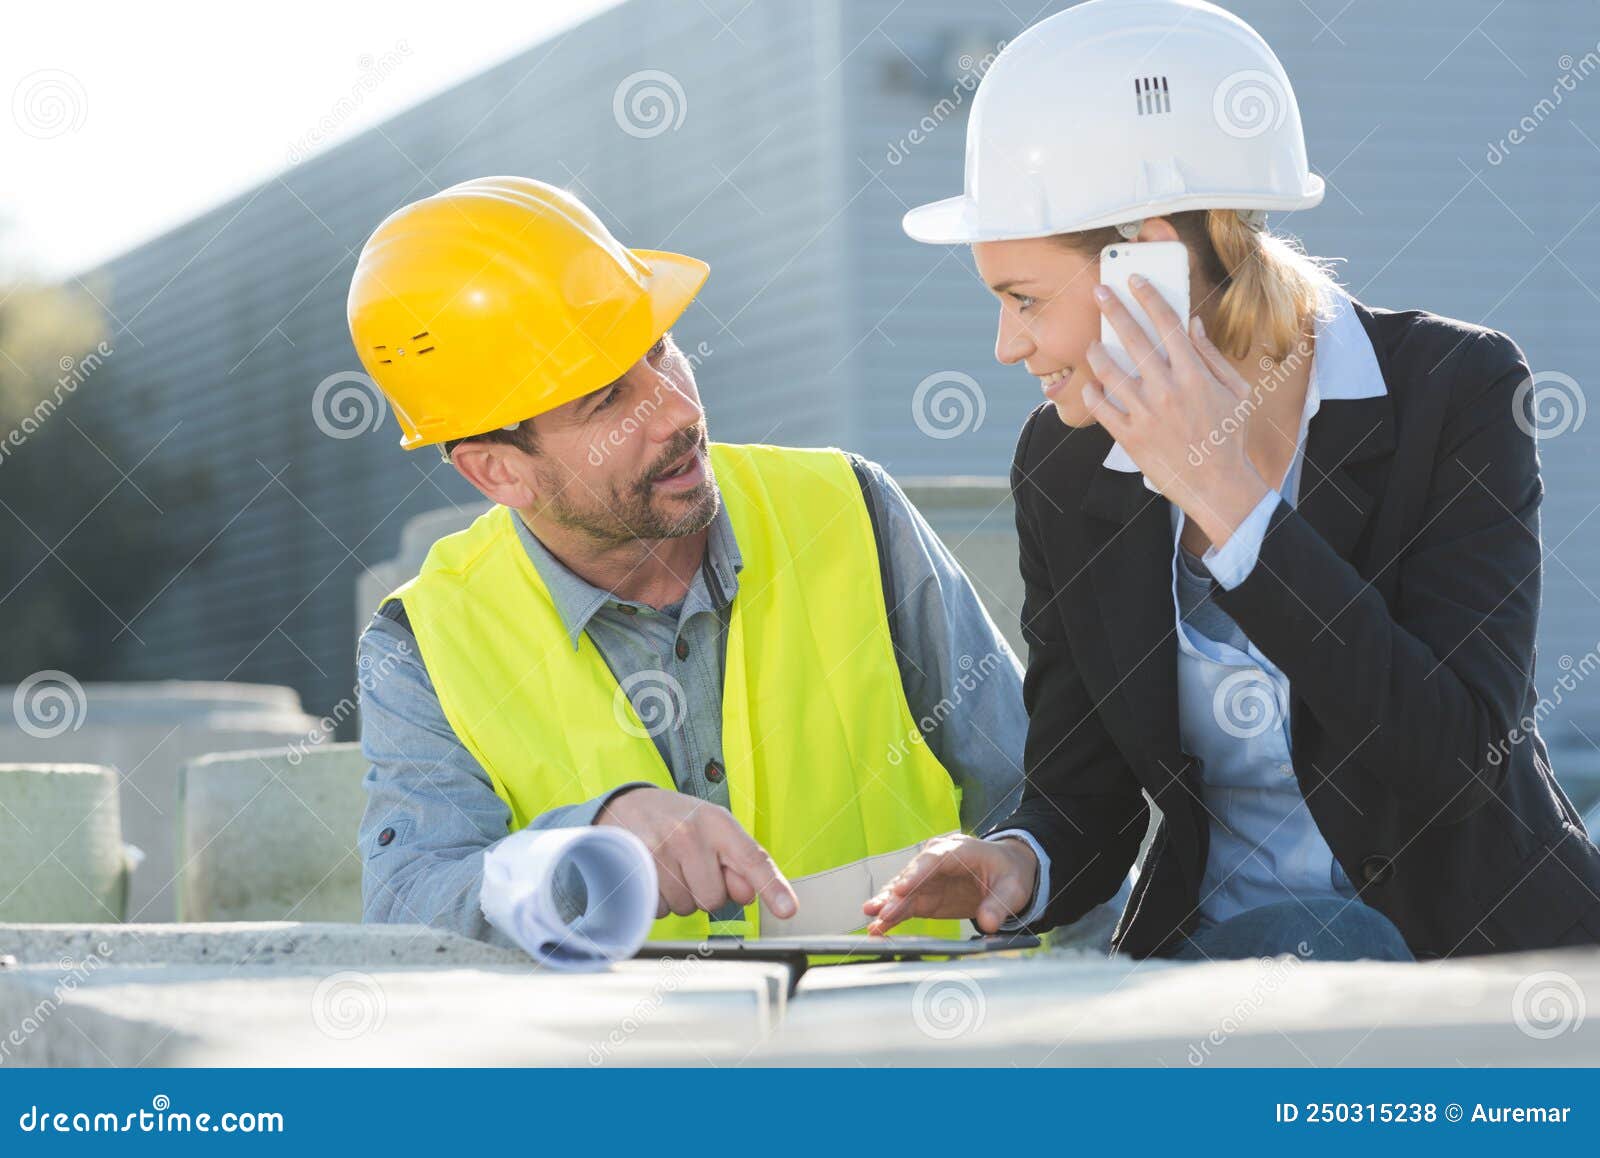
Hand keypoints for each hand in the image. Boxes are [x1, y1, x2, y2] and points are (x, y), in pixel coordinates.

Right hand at [597, 787, 797, 920]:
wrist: (626, 806)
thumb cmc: (678, 821)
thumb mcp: (713, 830)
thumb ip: (737, 862)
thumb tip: (748, 895)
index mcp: (718, 823)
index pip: (751, 858)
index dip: (772, 886)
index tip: (788, 910)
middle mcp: (690, 834)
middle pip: (714, 899)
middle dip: (704, 892)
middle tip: (689, 867)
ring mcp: (660, 851)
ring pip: (685, 907)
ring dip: (679, 897)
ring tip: (668, 867)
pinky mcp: (634, 869)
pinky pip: (659, 909)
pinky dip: (657, 900)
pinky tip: (652, 875)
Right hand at [860, 834, 1037, 934]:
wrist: (1006, 872)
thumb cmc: (1009, 873)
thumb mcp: (1012, 889)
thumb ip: (999, 906)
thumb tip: (988, 923)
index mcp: (958, 850)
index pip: (933, 859)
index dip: (916, 874)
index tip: (901, 889)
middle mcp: (936, 861)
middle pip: (912, 876)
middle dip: (896, 895)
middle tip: (882, 911)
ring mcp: (927, 879)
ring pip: (903, 892)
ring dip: (887, 907)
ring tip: (874, 921)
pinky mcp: (924, 896)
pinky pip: (905, 906)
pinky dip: (892, 916)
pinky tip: (878, 927)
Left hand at [1082, 276, 1269, 546]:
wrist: (1219, 486)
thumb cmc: (1230, 437)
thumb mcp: (1235, 392)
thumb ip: (1212, 356)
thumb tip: (1193, 324)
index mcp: (1194, 374)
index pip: (1167, 324)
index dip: (1149, 297)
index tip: (1135, 280)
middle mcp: (1167, 389)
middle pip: (1133, 340)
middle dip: (1114, 310)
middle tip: (1099, 292)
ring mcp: (1146, 414)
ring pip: (1109, 372)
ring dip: (1097, 353)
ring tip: (1092, 345)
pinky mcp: (1130, 437)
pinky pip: (1101, 409)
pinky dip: (1093, 394)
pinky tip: (1092, 385)